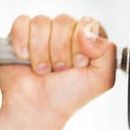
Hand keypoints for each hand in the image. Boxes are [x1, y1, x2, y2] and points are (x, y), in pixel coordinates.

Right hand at [0, 14, 116, 124]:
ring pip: (42, 22)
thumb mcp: (101, 80)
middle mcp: (67, 33)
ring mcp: (44, 32)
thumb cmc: (68, 95)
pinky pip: (22, 22)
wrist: (37, 108)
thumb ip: (108, 52)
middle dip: (60, 51)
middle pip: (64, 21)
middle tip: (60, 70)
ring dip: (41, 51)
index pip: (88, 23)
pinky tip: (25, 58)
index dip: (80, 43)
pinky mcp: (21, 33)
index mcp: (89, 40)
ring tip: (44, 69)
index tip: (78, 64)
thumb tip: (88, 32)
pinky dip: (22, 42)